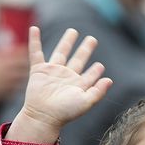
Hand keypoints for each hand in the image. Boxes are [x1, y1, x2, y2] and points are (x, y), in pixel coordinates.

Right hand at [7, 27, 112, 143]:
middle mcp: (66, 77)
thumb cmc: (65, 112)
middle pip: (78, 59)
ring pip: (61, 52)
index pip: (90, 75)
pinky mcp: (38, 70)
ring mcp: (52, 72)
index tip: (100, 66)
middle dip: (85, 49)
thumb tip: (110, 80)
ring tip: (73, 31)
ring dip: (67, 41)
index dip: (96, 71)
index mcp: (78, 85)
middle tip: (92, 39)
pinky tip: (34, 28)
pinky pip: (36, 52)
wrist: (44, 116)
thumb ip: (98, 91)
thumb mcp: (86, 102)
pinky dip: (34, 40)